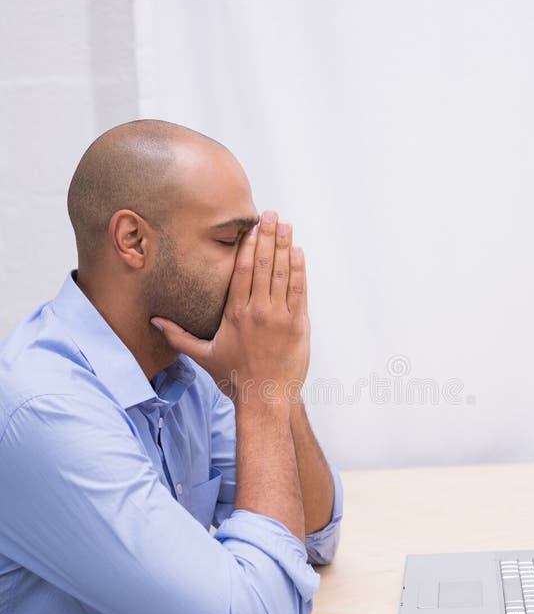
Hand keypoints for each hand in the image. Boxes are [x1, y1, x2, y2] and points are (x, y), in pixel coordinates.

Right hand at [151, 210, 309, 405]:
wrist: (265, 399)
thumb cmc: (234, 379)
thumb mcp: (204, 356)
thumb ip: (179, 336)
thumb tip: (155, 321)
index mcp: (235, 314)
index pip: (240, 271)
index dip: (246, 246)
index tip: (250, 227)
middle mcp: (258, 311)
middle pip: (262, 266)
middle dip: (267, 237)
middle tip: (271, 214)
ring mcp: (280, 317)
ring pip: (282, 274)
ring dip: (285, 247)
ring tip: (286, 225)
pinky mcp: (298, 326)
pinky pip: (299, 291)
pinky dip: (299, 270)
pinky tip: (298, 252)